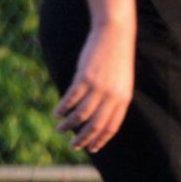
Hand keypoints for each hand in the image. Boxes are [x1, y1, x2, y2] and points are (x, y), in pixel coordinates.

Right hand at [55, 23, 134, 153]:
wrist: (115, 34)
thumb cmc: (116, 57)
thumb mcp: (121, 81)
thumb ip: (113, 98)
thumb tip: (98, 116)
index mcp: (123, 98)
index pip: (112, 126)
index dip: (101, 139)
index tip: (91, 148)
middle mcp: (112, 96)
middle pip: (96, 125)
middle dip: (83, 138)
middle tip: (74, 145)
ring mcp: (99, 87)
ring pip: (81, 114)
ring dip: (69, 125)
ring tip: (60, 129)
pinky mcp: (85, 77)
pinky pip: (71, 99)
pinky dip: (63, 108)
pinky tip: (57, 113)